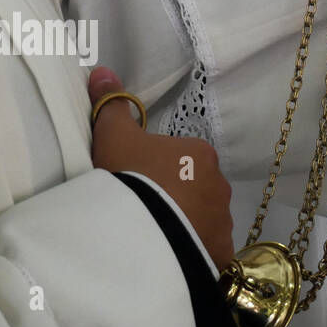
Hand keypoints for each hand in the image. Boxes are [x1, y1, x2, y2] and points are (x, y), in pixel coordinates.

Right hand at [89, 68, 234, 269]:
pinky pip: (205, 249)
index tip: (136, 184)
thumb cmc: (130, 177)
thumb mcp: (113, 137)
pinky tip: (168, 255)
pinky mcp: (220, 252)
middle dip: (175, 199)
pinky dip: (191, 250)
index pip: (180, 160)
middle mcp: (221, 186)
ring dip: (185, 226)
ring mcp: (223, 222)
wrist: (142, 231)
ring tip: (154, 236)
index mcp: (201, 155)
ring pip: (202, 221)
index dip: (156, 171)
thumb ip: (111, 106)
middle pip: (194, 190)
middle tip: (143, 212)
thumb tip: (103, 71)